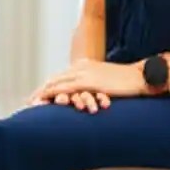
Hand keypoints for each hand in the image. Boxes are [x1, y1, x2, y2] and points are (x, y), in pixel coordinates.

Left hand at [26, 59, 146, 111]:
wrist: (140, 77)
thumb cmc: (126, 82)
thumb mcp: (106, 82)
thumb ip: (94, 85)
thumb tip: (88, 95)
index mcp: (84, 65)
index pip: (61, 76)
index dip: (48, 87)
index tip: (38, 96)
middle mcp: (81, 67)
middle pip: (55, 79)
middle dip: (41, 91)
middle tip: (29, 101)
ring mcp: (84, 73)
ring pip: (56, 83)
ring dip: (42, 93)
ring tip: (32, 103)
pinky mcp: (89, 81)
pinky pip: (65, 88)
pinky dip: (52, 94)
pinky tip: (44, 100)